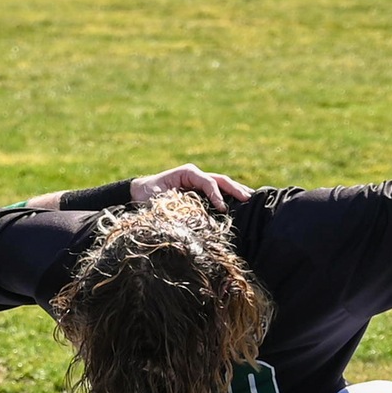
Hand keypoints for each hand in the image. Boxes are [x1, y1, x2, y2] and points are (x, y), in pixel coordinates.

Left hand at [130, 164, 252, 209]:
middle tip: (248, 198)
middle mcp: (195, 175)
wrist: (140, 192)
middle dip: (235, 189)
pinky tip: (242, 202)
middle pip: (220, 179)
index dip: (216, 195)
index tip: (222, 209)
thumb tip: (188, 219)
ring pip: (222, 183)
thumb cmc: (147, 196)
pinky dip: (230, 196)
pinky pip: (219, 191)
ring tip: (251, 198)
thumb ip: (172, 206)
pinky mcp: (200, 190)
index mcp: (187, 173)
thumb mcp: (157, 200)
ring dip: (237, 190)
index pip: (208, 182)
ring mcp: (199, 181)